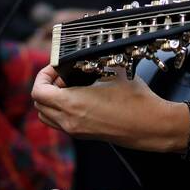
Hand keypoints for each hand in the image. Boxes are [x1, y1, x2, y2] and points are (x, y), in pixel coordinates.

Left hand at [32, 65, 185, 151]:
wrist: (151, 125)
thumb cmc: (136, 100)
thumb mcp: (114, 72)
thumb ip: (94, 62)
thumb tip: (87, 53)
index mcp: (72, 105)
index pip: (38, 92)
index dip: (43, 75)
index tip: (57, 67)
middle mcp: (69, 121)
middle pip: (39, 105)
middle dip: (47, 86)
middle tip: (63, 75)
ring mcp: (76, 131)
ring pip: (48, 116)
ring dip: (52, 100)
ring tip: (71, 86)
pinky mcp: (85, 135)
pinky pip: (61, 123)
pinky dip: (62, 110)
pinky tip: (81, 97)